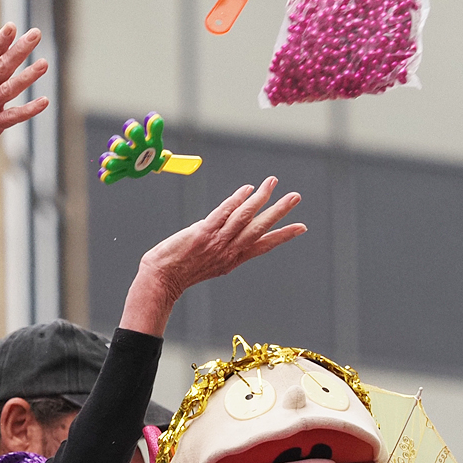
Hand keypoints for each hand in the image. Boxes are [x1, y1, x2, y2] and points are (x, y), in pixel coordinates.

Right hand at [0, 25, 49, 214]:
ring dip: (27, 76)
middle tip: (35, 34)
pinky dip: (28, 110)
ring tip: (44, 64)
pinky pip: (12, 117)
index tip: (12, 26)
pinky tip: (43, 102)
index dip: (0, 41)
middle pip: (1, 67)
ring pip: (8, 89)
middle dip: (19, 50)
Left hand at [120, 178, 306, 334]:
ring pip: (245, 217)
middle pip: (260, 228)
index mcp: (232, 260)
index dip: (283, 235)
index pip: (263, 245)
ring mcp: (217, 241)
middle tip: (296, 197)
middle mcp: (229, 251)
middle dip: (279, 211)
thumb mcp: (206, 263)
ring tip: (273, 183)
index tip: (301, 227)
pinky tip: (247, 189)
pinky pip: (223, 212)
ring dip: (261, 198)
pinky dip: (236, 200)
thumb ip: (219, 246)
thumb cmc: (178, 272)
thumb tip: (225, 227)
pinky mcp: (203, 232)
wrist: (160, 280)